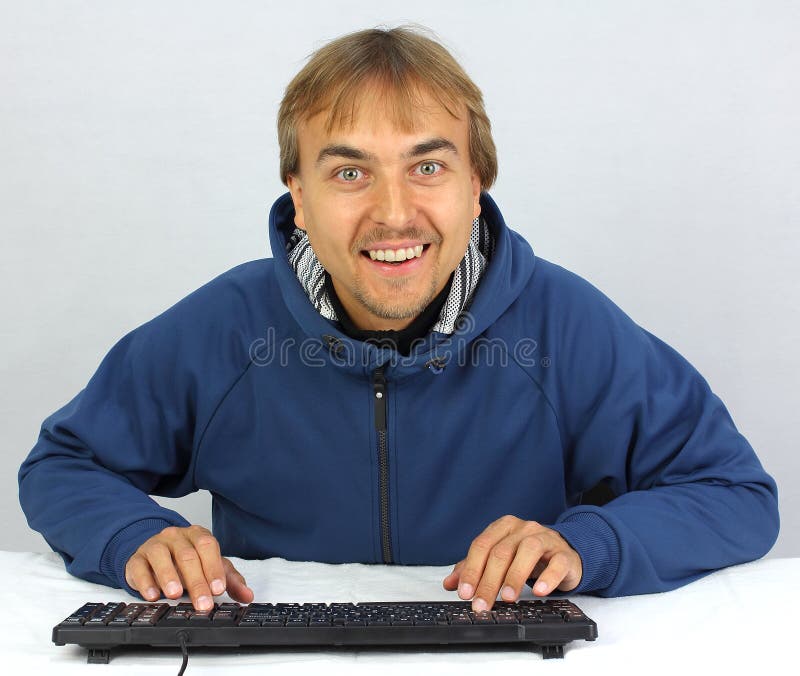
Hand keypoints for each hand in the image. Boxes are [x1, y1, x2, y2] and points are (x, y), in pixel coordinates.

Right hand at [125, 524, 253, 610]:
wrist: (153, 553)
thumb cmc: (185, 560)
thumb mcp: (209, 567)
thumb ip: (230, 580)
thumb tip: (247, 595)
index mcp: (197, 535)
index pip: (208, 546)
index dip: (213, 567)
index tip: (219, 589)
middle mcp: (176, 537)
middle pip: (187, 555)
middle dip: (197, 581)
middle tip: (203, 603)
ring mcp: (155, 545)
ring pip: (161, 557)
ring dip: (169, 576)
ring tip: (176, 594)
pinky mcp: (136, 559)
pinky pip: (139, 567)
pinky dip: (145, 582)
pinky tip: (152, 595)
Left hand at [442, 515, 581, 612]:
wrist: (564, 552)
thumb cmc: (527, 556)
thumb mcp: (500, 559)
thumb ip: (474, 568)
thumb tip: (450, 583)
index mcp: (503, 527)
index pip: (482, 545)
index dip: (471, 569)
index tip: (464, 592)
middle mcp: (523, 529)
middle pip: (502, 552)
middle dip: (489, 581)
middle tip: (482, 604)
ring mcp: (545, 538)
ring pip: (527, 551)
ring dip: (515, 576)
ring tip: (508, 598)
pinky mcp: (564, 554)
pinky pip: (557, 562)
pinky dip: (547, 577)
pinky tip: (539, 591)